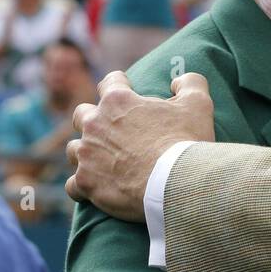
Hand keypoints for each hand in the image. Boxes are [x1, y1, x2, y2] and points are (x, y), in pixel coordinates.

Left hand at [65, 71, 215, 220]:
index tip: (126, 89)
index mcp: (118, 100)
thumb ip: (189, 83)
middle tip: (110, 131)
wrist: (174, 183)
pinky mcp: (86, 183)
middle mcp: (95, 124)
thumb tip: (178, 81)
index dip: (119, 84)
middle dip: (92, 120)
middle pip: (81, 114)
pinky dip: (82, 187)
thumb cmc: (185, 142)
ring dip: (85, 154)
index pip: (110, 82)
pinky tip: (93, 190)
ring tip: (101, 162)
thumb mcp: (197, 104)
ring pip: (73, 150)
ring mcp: (87, 154)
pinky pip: (73, 186)